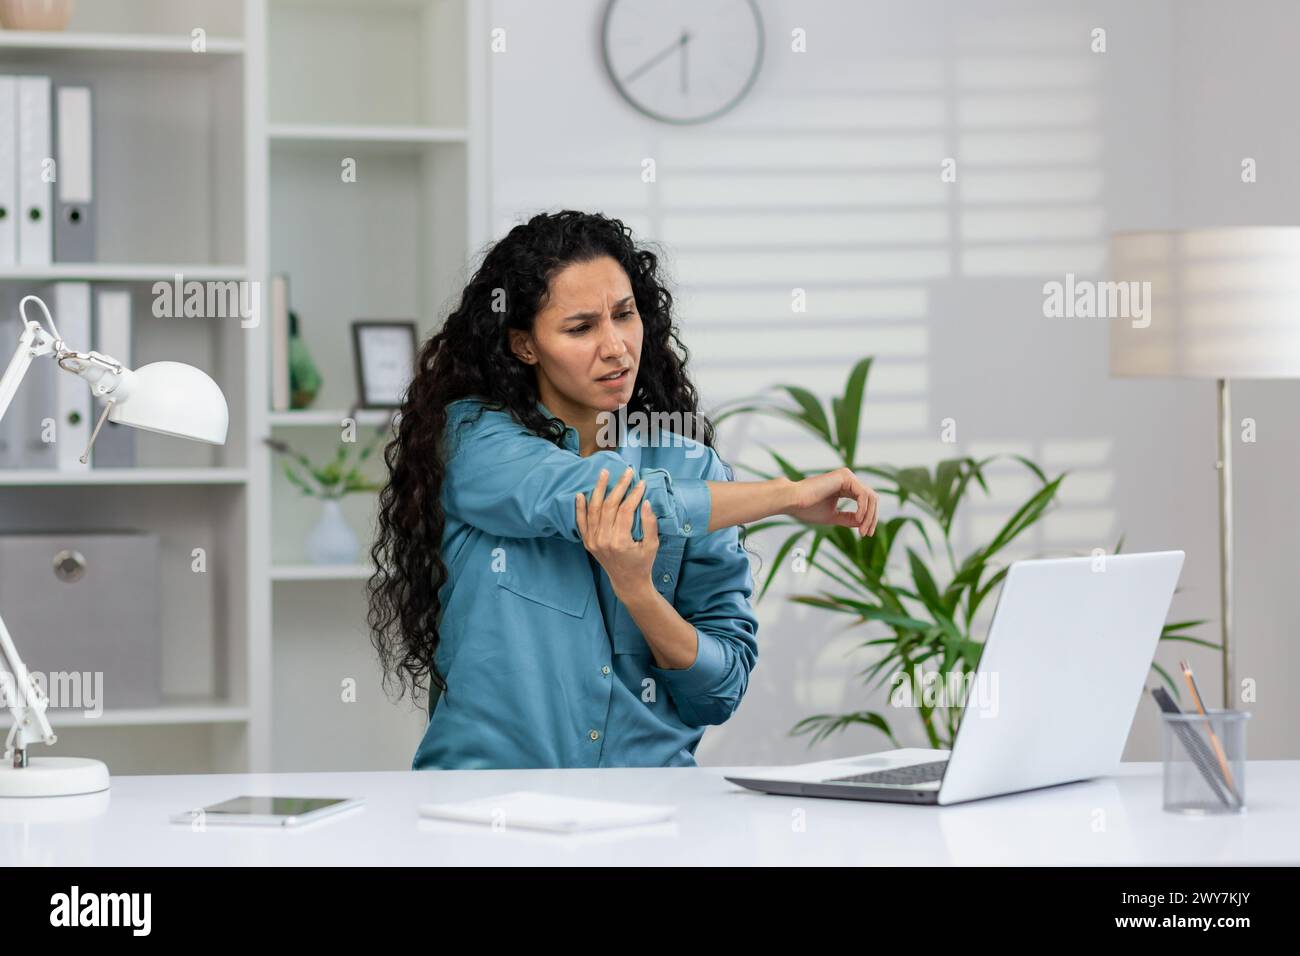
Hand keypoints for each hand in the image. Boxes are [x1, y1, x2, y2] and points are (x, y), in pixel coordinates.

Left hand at [576, 466, 659, 594]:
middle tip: (627, 472)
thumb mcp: (652, 545)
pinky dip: (580, 508)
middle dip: (619, 486)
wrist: (627, 582)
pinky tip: (581, 494)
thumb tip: (645, 501)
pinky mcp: (588, 542)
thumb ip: (650, 524)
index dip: (634, 495)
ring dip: (598, 489)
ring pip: (594, 510)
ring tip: (604, 473)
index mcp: (620, 541)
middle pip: (609, 506)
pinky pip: (581, 522)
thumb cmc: (642, 563)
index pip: (625, 510)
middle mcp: (603, 540)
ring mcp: (593, 541)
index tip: (641, 482)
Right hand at [785, 467, 878, 535]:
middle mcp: (847, 479)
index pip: (865, 502)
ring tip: (862, 530)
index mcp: (844, 487)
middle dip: (871, 518)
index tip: (864, 534)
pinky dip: (863, 508)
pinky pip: (863, 494)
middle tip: (866, 534)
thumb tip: (863, 524)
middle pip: (872, 499)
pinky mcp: (845, 476)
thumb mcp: (833, 516)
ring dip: (869, 515)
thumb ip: (848, 519)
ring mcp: (847, 476)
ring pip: (870, 496)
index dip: (868, 519)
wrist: (792, 500)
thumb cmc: (807, 508)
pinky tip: (858, 519)